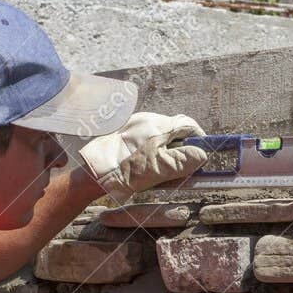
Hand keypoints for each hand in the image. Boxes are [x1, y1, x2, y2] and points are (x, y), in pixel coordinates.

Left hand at [79, 112, 208, 199]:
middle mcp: (145, 119)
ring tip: (161, 172)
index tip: (202, 156)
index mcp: (157, 124)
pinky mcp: (122, 133)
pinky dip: (152, 152)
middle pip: (174, 131)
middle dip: (181, 149)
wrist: (90, 173)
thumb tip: (202, 155)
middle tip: (181, 169)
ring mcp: (132, 125)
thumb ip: (183, 161)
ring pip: (159, 136)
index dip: (199, 139)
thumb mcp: (158, 169)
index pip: (188, 124)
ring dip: (166, 152)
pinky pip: (144, 139)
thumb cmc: (124, 171)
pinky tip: (145, 168)